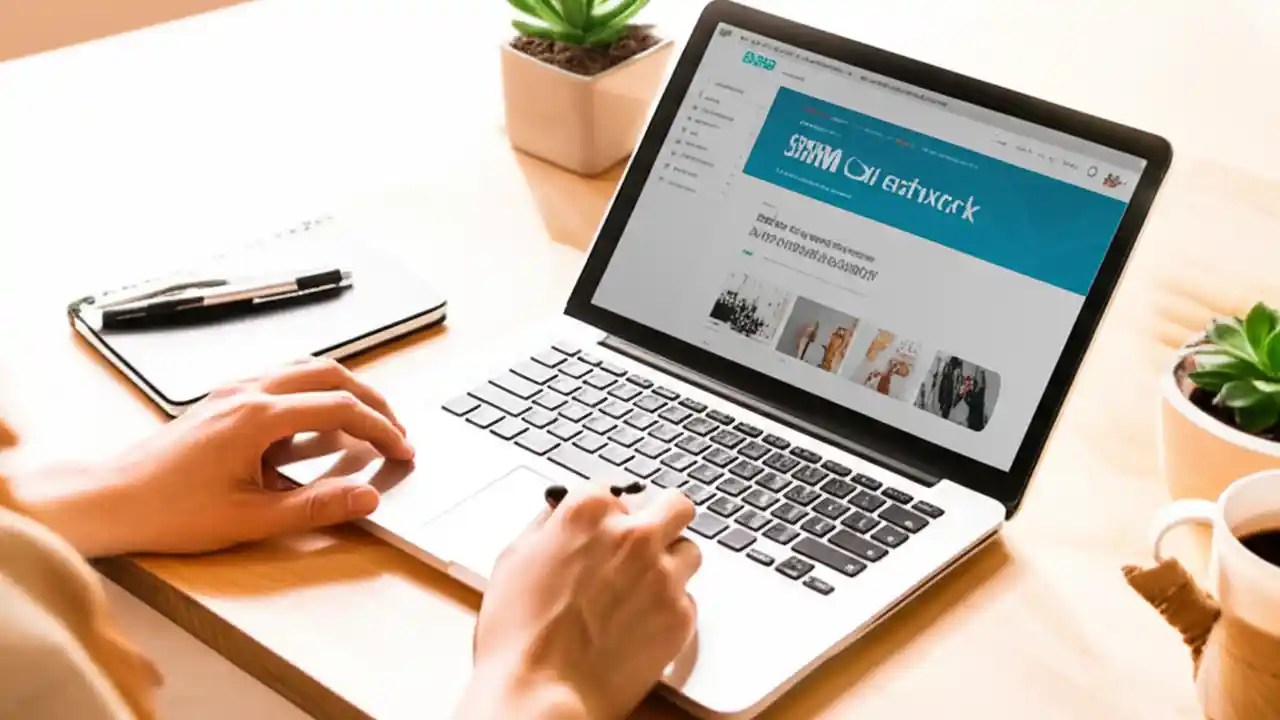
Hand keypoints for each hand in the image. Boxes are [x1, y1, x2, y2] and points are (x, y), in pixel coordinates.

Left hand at [22, 358, 413, 556]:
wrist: (112, 499)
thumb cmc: (170, 511)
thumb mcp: (251, 519)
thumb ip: (316, 506)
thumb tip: (368, 496)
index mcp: (258, 417)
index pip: (341, 408)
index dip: (382, 430)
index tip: (404, 451)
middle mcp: (248, 393)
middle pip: (330, 374)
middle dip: (372, 401)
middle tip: (396, 431)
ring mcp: (234, 391)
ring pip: (306, 370)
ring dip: (343, 393)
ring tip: (366, 425)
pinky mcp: (224, 400)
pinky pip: (282, 381)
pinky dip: (313, 395)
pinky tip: (317, 427)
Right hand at [457, 484, 699, 719]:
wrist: (541, 693)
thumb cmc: (518, 634)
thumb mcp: (514, 560)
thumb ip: (547, 526)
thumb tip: (558, 514)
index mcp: (589, 513)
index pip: (617, 488)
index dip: (610, 510)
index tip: (609, 524)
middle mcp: (632, 535)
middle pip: (674, 505)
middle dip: (661, 519)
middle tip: (646, 539)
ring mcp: (662, 575)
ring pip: (689, 551)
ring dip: (670, 564)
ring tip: (642, 589)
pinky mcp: (680, 615)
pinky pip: (688, 599)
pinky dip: (669, 608)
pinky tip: (641, 624)